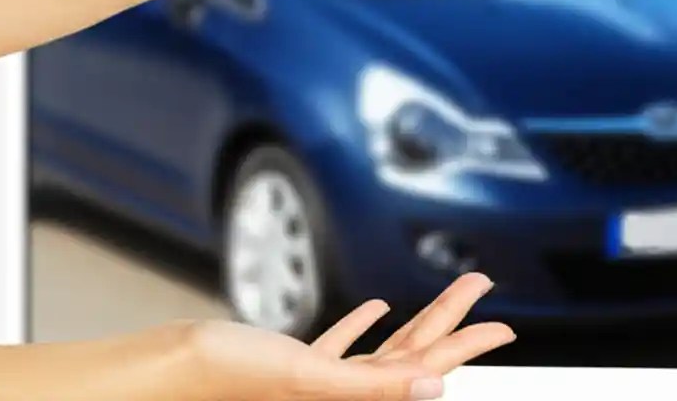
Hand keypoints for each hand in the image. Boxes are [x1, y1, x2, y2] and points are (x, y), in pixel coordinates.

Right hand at [186, 272, 512, 400]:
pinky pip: (342, 349)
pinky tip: (378, 309)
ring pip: (387, 348)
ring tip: (452, 295)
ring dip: (420, 320)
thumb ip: (372, 386)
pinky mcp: (296, 369)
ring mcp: (322, 382)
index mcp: (354, 398)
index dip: (467, 345)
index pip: (426, 369)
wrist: (173, 373)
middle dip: (453, 321)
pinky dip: (363, 327)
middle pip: (416, 353)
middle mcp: (345, 393)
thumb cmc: (230, 381)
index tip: (503, 328)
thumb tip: (435, 388)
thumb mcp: (309, 379)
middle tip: (483, 286)